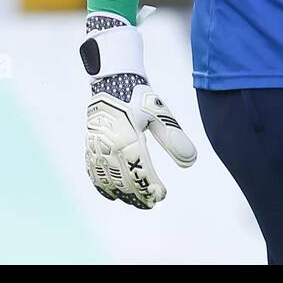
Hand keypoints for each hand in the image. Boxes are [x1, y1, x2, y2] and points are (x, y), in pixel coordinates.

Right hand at [80, 10, 196, 208]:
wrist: (113, 79)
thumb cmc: (140, 96)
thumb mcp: (161, 114)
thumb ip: (175, 138)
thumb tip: (191, 162)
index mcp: (127, 137)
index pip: (141, 171)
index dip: (151, 188)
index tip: (162, 195)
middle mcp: (109, 144)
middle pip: (124, 180)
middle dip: (139, 195)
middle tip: (153, 202)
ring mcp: (97, 146)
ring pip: (107, 179)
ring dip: (122, 194)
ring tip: (138, 201)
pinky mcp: (90, 145)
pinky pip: (93, 171)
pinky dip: (102, 185)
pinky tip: (113, 194)